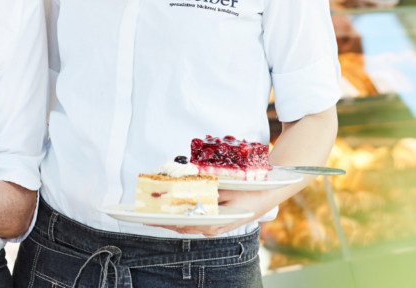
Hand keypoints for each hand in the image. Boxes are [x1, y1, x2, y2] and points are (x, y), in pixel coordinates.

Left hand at [145, 188, 277, 236]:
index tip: (148, 216)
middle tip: (143, 210)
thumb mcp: (229, 188)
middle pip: (181, 224)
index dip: (164, 220)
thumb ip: (208, 192)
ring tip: (153, 205)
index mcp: (215, 224)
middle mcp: (213, 227)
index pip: (183, 224)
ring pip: (187, 221)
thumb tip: (186, 190)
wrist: (271, 190)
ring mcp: (215, 224)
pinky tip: (173, 203)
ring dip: (171, 214)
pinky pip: (195, 216)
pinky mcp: (217, 218)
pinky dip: (182, 210)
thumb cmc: (252, 190)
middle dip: (162, 218)